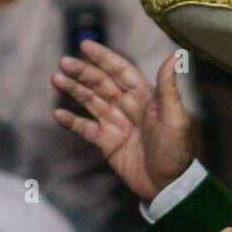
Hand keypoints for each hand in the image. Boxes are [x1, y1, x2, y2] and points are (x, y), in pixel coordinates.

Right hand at [52, 39, 193, 200]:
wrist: (168, 186)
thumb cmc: (175, 152)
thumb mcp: (175, 118)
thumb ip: (168, 88)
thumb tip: (174, 56)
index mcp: (144, 97)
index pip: (121, 71)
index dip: (103, 58)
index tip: (85, 45)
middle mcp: (128, 106)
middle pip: (101, 83)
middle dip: (83, 72)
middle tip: (64, 62)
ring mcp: (116, 124)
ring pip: (91, 101)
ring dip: (74, 90)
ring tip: (56, 79)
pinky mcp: (107, 142)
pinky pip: (86, 128)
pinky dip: (72, 121)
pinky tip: (58, 114)